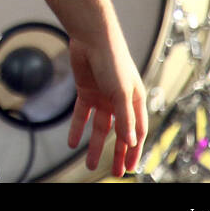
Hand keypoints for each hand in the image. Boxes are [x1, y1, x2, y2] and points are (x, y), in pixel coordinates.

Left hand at [66, 34, 146, 176]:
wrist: (91, 37)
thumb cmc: (112, 60)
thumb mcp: (121, 92)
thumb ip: (125, 118)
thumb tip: (130, 142)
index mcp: (135, 101)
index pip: (137, 132)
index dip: (134, 150)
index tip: (130, 168)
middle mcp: (120, 101)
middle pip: (119, 133)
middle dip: (117, 153)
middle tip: (114, 172)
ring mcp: (102, 97)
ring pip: (100, 128)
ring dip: (95, 146)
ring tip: (90, 164)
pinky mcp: (86, 91)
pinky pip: (81, 115)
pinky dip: (77, 128)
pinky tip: (72, 142)